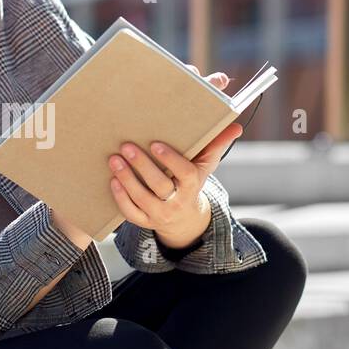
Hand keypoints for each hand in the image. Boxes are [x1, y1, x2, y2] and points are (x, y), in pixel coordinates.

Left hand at [106, 67, 241, 247]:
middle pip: (159, 185)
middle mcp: (177, 202)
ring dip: (126, 179)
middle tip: (126, 146)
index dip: (171, 160)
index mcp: (193, 186)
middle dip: (142, 165)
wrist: (184, 218)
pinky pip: (130, 213)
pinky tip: (112, 181)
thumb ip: (217, 145)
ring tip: (114, 159)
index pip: (185, 173)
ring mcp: (160, 214)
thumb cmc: (192, 182)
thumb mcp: (206, 165)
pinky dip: (120, 198)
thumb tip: (236, 126)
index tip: (155, 144)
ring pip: (142, 199)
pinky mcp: (145, 222)